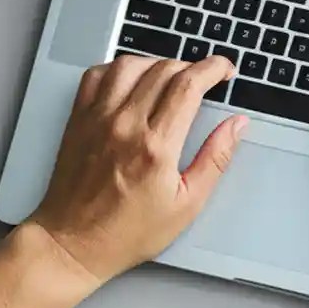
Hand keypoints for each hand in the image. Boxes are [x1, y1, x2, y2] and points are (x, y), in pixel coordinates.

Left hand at [28, 54, 247, 282]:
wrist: (72, 244)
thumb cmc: (127, 232)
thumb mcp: (187, 204)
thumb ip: (215, 159)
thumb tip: (236, 127)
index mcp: (156, 146)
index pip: (189, 85)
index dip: (213, 68)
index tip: (224, 70)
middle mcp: (125, 125)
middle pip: (164, 69)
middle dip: (192, 66)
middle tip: (204, 78)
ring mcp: (98, 119)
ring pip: (130, 64)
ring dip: (157, 63)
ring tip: (170, 77)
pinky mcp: (78, 120)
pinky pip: (97, 75)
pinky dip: (118, 69)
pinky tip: (131, 81)